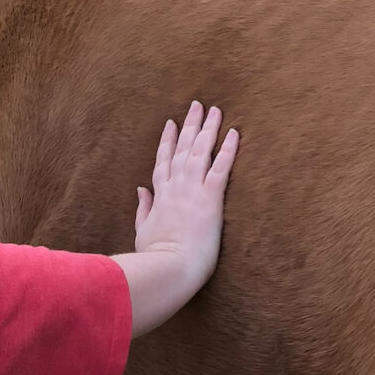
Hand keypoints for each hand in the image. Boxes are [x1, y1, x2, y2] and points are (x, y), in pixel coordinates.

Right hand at [113, 102, 238, 337]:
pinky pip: (221, 168)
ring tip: (216, 110)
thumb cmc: (155, 257)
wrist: (168, 269)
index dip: (167, 141)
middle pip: (182, 148)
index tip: (170, 123)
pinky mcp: (210, 199)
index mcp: (160, 196)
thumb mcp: (142, 230)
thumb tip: (140, 189)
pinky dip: (228, 149)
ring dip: (208, 129)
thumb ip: (143, 207)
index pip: (163, 161)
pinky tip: (234, 133)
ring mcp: (192, 191)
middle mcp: (175, 187)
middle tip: (197, 105)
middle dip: (190, 125)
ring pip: (200, 152)